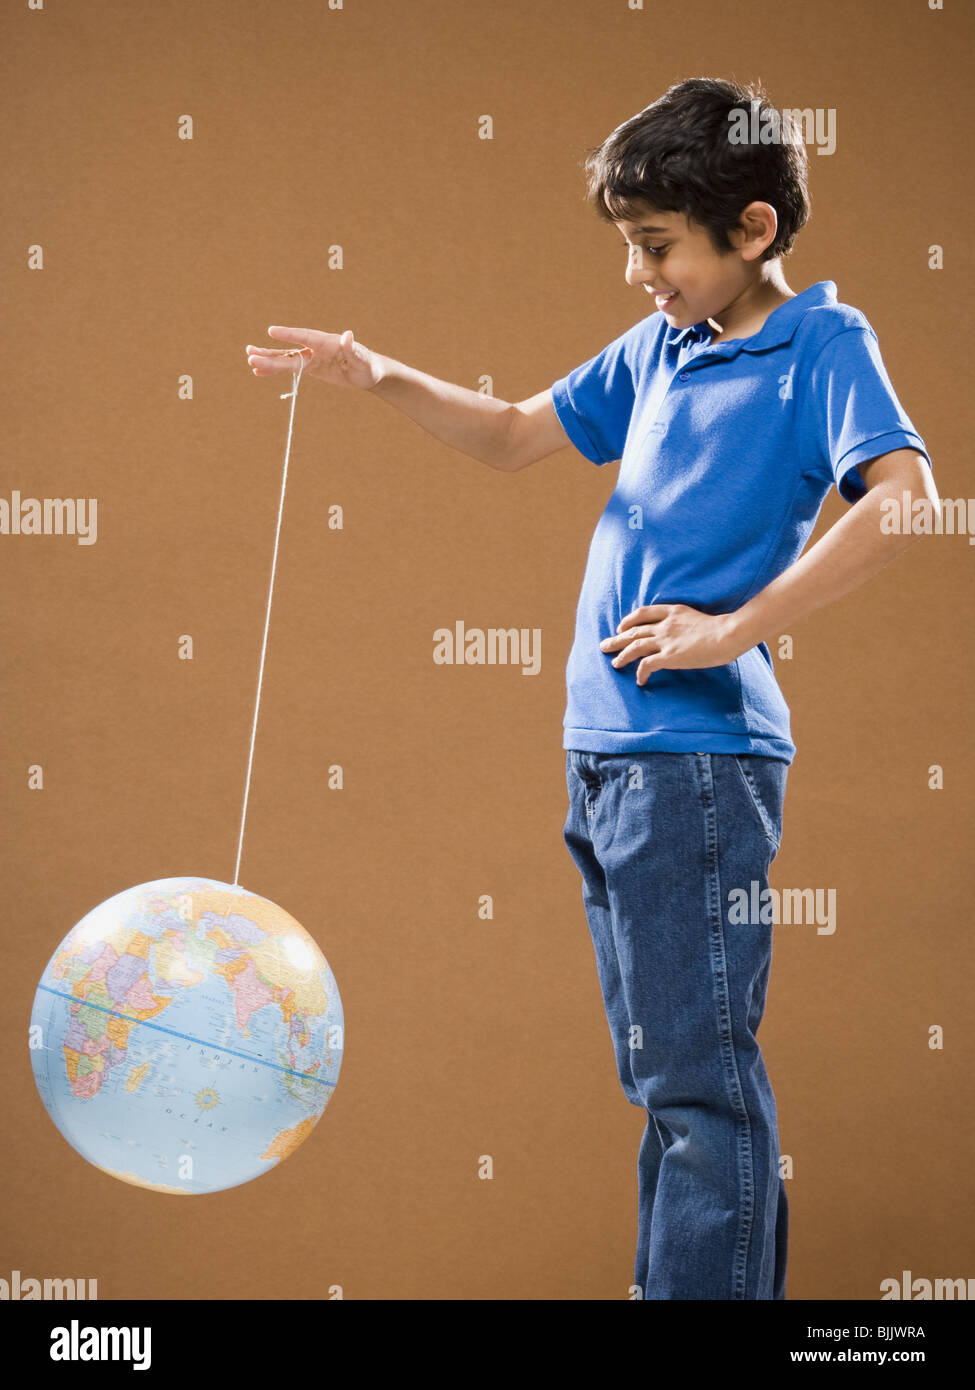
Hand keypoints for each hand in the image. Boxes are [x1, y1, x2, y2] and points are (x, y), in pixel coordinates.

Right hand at [245, 326, 381, 390]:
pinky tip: (261, 373)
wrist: (368, 373)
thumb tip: (347, 335)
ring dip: (269, 361)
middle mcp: (316, 348)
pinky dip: (276, 371)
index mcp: (327, 342)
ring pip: (287, 359)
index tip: (272, 331)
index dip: (289, 335)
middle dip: (271, 354)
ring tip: (249, 361)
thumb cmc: (367, 365)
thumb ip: (353, 348)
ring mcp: (312, 357)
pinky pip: (291, 369)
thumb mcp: (362, 359)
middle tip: (250, 354)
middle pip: (290, 351)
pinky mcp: (311, 367)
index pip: (305, 337)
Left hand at [599, 603, 739, 685]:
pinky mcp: (669, 656)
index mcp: (672, 611)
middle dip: (617, 639)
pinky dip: (640, 673)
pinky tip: (639, 680)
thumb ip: (684, 623)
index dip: (628, 620)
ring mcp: (666, 639)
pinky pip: (647, 665)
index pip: (643, 613)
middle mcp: (665, 624)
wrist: (728, 634)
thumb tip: (680, 635)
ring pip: (635, 646)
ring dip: (622, 655)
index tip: (621, 628)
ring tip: (614, 664)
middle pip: (633, 630)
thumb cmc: (721, 629)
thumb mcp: (697, 618)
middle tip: (604, 646)